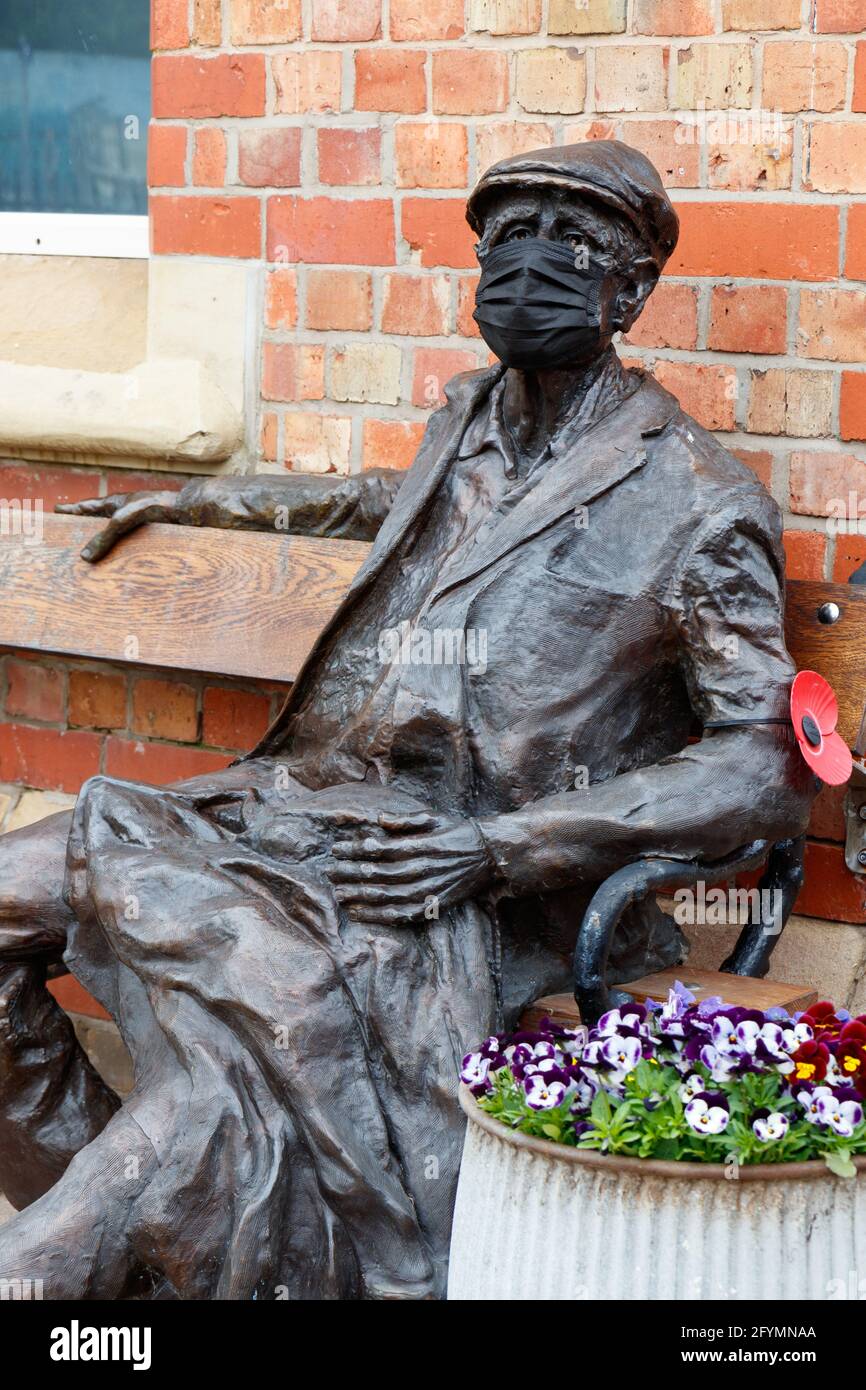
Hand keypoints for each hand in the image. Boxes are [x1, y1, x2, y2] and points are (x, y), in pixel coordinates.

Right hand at [56, 491, 181, 561]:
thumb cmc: (156, 507)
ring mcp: (139, 526)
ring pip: (116, 537)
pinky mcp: (151, 538)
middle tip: (69, 535)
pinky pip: (131, 549)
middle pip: (99, 522)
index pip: (87, 507)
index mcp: (115, 504)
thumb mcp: (123, 520)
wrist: (190, 510)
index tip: (56, 510)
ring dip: (105, 546)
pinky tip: (122, 568)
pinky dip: (123, 557)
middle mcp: (126, 514)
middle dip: (84, 529)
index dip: (71, 510)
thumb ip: (104, 537)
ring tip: (92, 557)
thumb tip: (84, 557)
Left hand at [325, 810, 493, 924]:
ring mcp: (427, 891)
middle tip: (329, 872)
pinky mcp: (432, 906)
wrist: (489, 855)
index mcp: (419, 846)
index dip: (354, 849)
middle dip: (350, 873)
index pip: (379, 849)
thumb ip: (404, 820)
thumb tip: (378, 820)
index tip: (336, 848)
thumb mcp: (433, 818)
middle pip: (377, 874)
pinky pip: (400, 915)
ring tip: (338, 894)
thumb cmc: (457, 832)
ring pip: (385, 897)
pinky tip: (359, 914)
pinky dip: (377, 916)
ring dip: (358, 896)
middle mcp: (421, 870)